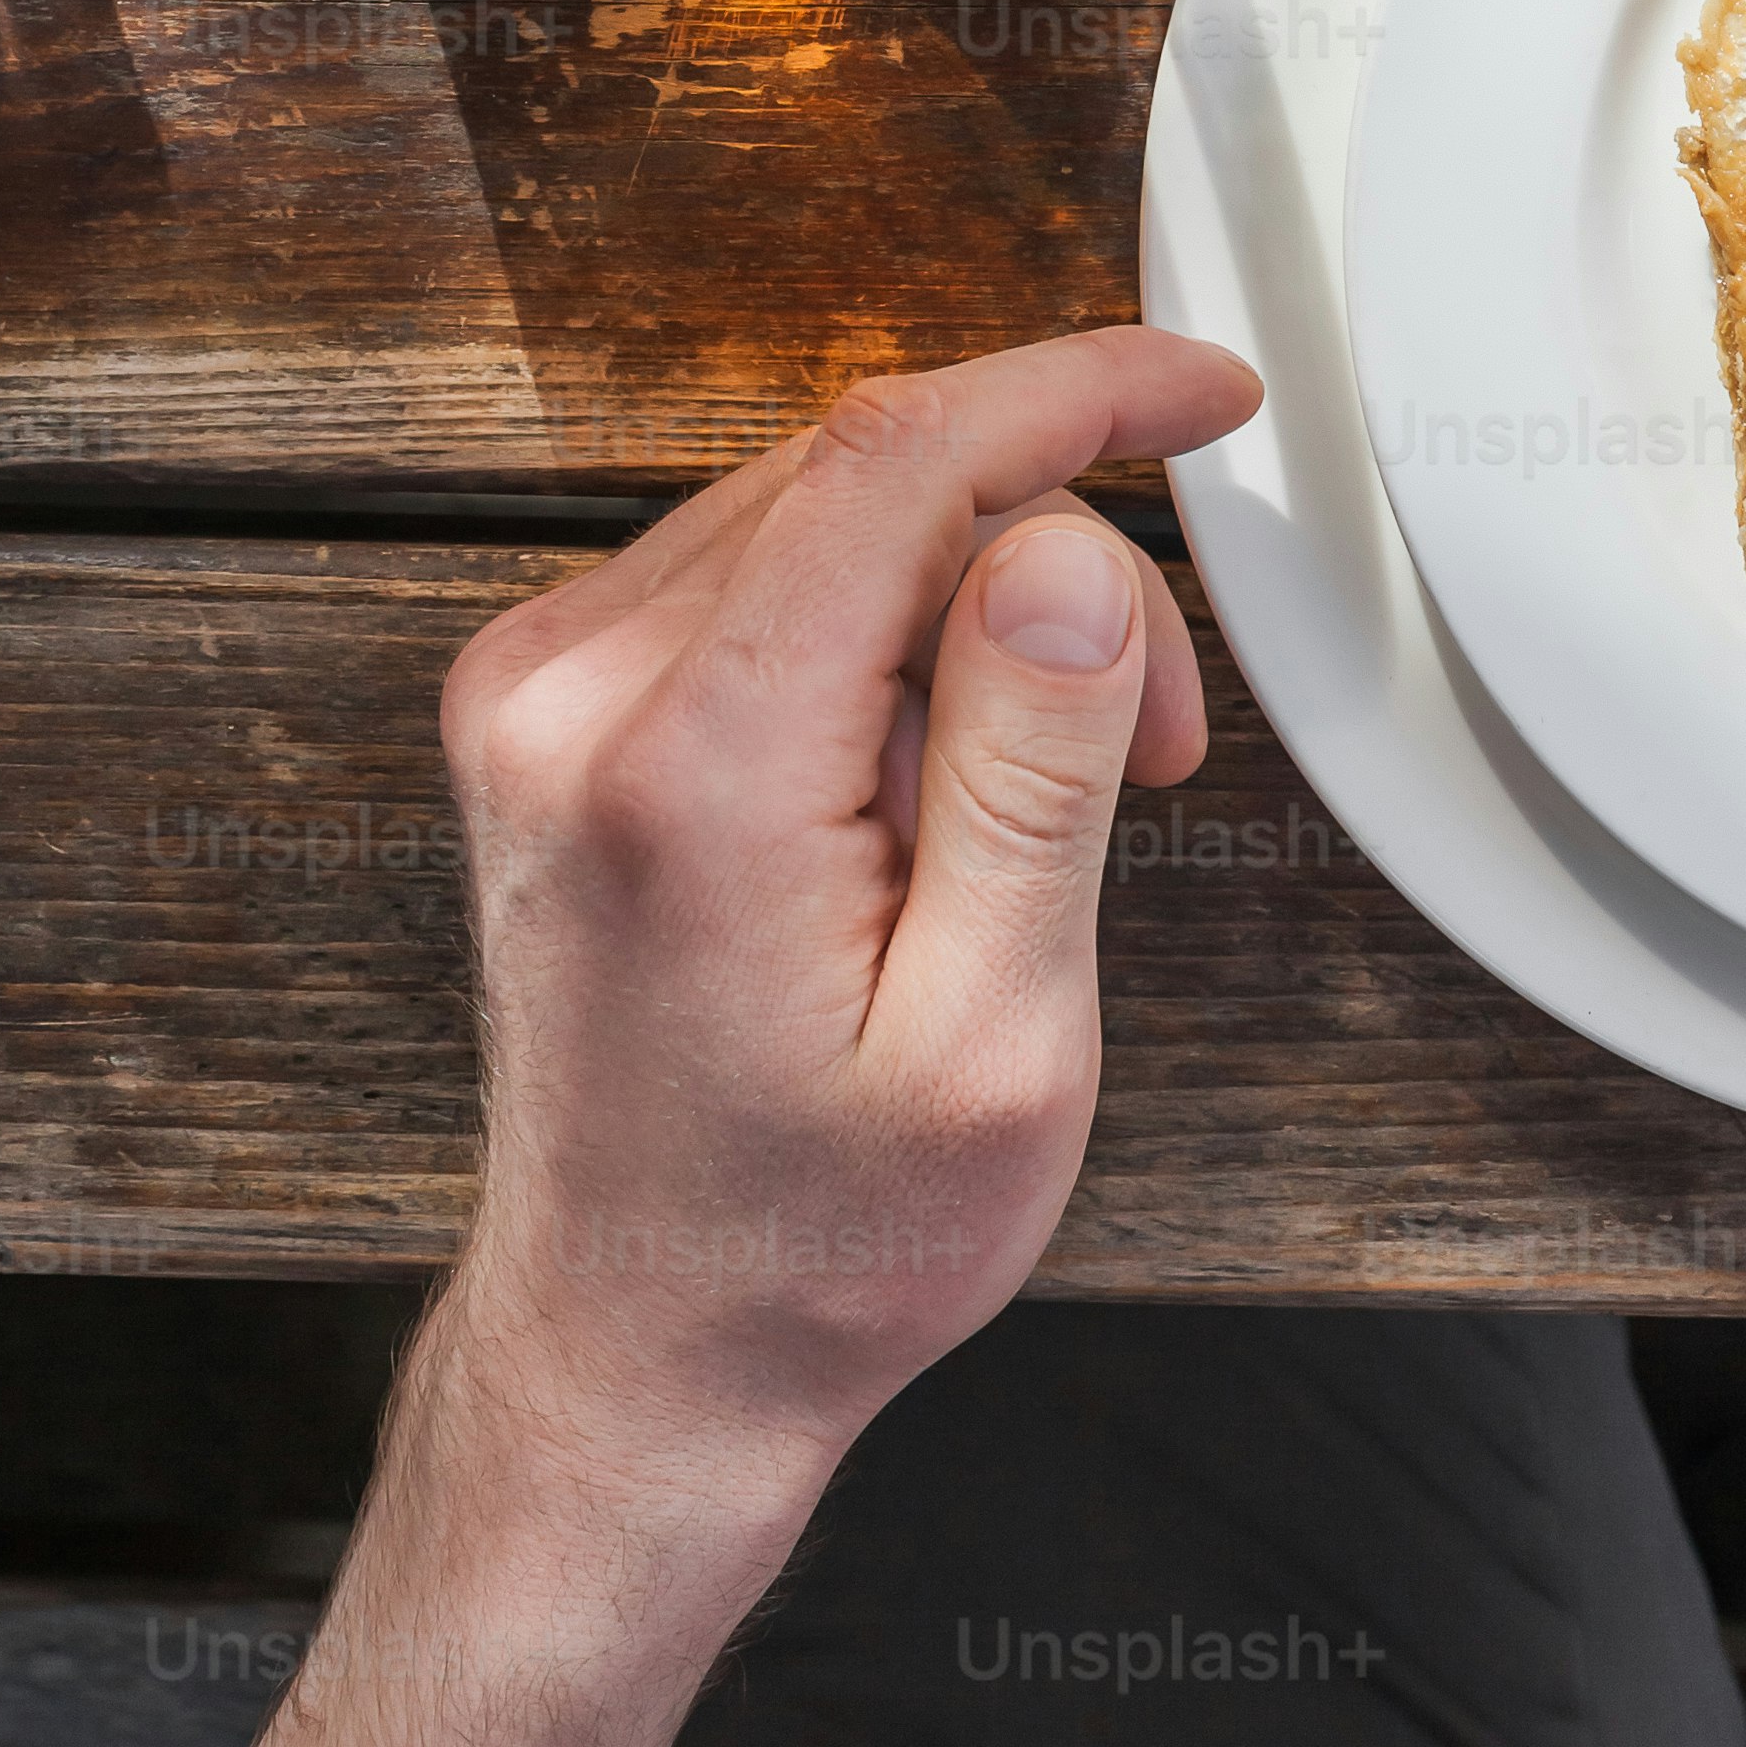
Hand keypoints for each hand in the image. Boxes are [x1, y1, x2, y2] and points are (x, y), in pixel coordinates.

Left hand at [435, 321, 1260, 1500]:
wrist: (636, 1356)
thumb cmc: (817, 1244)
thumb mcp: (997, 1045)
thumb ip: (1036, 776)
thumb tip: (1068, 548)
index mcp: (690, 776)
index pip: (900, 458)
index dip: (1080, 390)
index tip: (1206, 395)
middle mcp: (575, 702)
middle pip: (879, 478)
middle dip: (1057, 562)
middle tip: (1162, 737)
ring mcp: (539, 694)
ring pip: (827, 510)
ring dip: (971, 601)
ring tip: (1029, 803)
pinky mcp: (544, 704)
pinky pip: (760, 568)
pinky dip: (878, 629)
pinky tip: (917, 782)